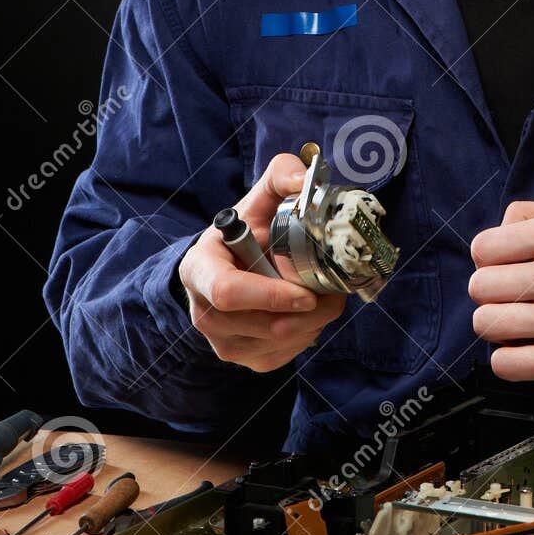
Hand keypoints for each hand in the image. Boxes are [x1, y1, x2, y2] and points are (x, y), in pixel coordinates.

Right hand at [179, 154, 346, 373]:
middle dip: (311, 309)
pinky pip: (289, 353)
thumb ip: (281, 175)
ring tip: (321, 293)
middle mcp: (205, 313)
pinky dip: (309, 332)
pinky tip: (306, 310)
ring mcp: (224, 343)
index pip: (228, 293)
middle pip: (266, 325)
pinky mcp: (248, 359)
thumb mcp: (260, 198)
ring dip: (315, 320)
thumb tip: (303, 181)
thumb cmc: (247, 232)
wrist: (231, 268)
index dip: (270, 296)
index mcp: (199, 270)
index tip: (306, 293)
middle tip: (334, 287)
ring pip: (284, 341)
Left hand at [468, 198, 533, 382]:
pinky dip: (509, 360)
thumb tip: (497, 232)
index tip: (505, 268)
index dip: (489, 259)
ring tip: (520, 323)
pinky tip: (527, 349)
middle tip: (515, 297)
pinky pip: (505, 364)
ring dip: (498, 326)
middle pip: (479, 286)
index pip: (483, 247)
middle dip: (492, 293)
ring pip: (485, 324)